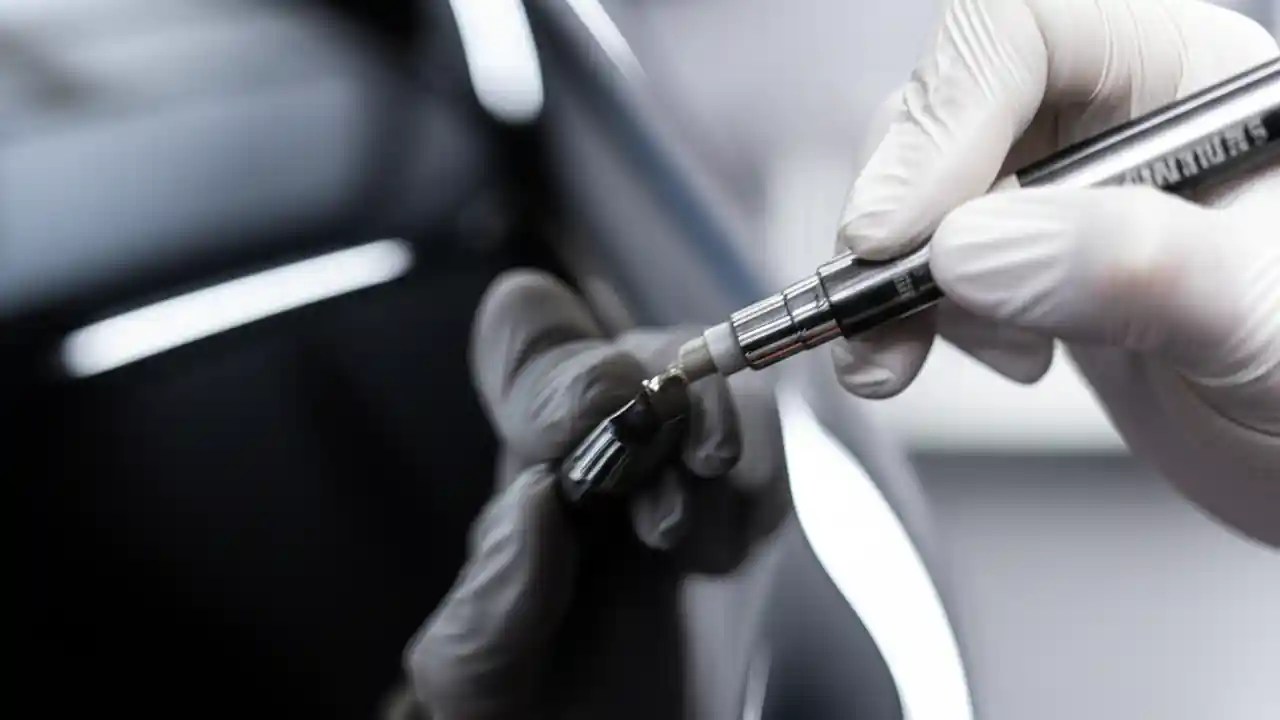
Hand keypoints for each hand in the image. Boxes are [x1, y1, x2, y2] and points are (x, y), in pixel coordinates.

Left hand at [404, 270, 787, 718]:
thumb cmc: (540, 717)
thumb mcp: (478, 677)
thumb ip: (490, 599)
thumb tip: (536, 500)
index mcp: (527, 469)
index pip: (524, 335)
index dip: (552, 359)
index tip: (584, 427)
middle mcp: (601, 453)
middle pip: (634, 348)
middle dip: (650, 407)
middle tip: (650, 506)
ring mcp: (679, 477)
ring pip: (708, 385)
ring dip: (707, 440)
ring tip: (682, 540)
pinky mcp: (748, 514)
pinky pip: (767, 450)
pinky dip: (757, 486)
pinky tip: (723, 555)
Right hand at [832, 0, 1278, 542]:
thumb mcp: (1261, 322)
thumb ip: (1135, 270)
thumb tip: (972, 250)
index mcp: (1191, 82)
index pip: (1029, 28)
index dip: (947, 110)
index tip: (904, 228)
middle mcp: (1115, 122)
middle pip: (950, 108)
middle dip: (904, 214)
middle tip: (890, 299)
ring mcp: (1059, 196)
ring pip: (917, 187)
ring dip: (890, 277)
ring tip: (910, 351)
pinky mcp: (1020, 263)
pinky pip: (917, 257)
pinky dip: (892, 309)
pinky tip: (926, 352)